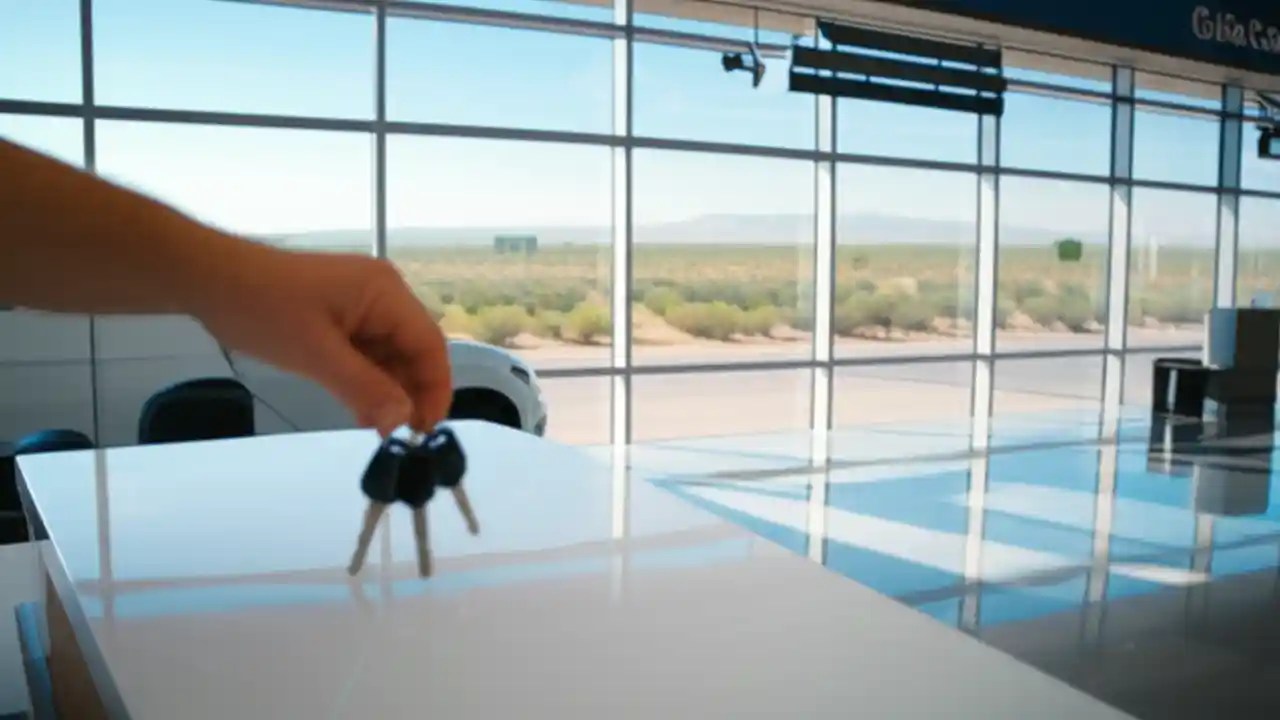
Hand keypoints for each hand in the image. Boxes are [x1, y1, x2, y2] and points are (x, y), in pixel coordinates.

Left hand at [191, 241, 451, 436]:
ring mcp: (361, 305)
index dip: (435, 390)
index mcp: (386, 294)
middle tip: (400, 439)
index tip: (425, 432)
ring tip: (378, 430)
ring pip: (391, 356)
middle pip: (414, 351)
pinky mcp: (341, 316)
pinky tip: (361, 410)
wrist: (208, 280)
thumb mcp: (315, 354)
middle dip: (410, 394)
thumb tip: (402, 422)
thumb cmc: (263, 310)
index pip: (430, 345)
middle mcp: (383, 295)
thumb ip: (365, 388)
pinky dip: (366, 381)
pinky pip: (367, 353)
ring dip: (387, 392)